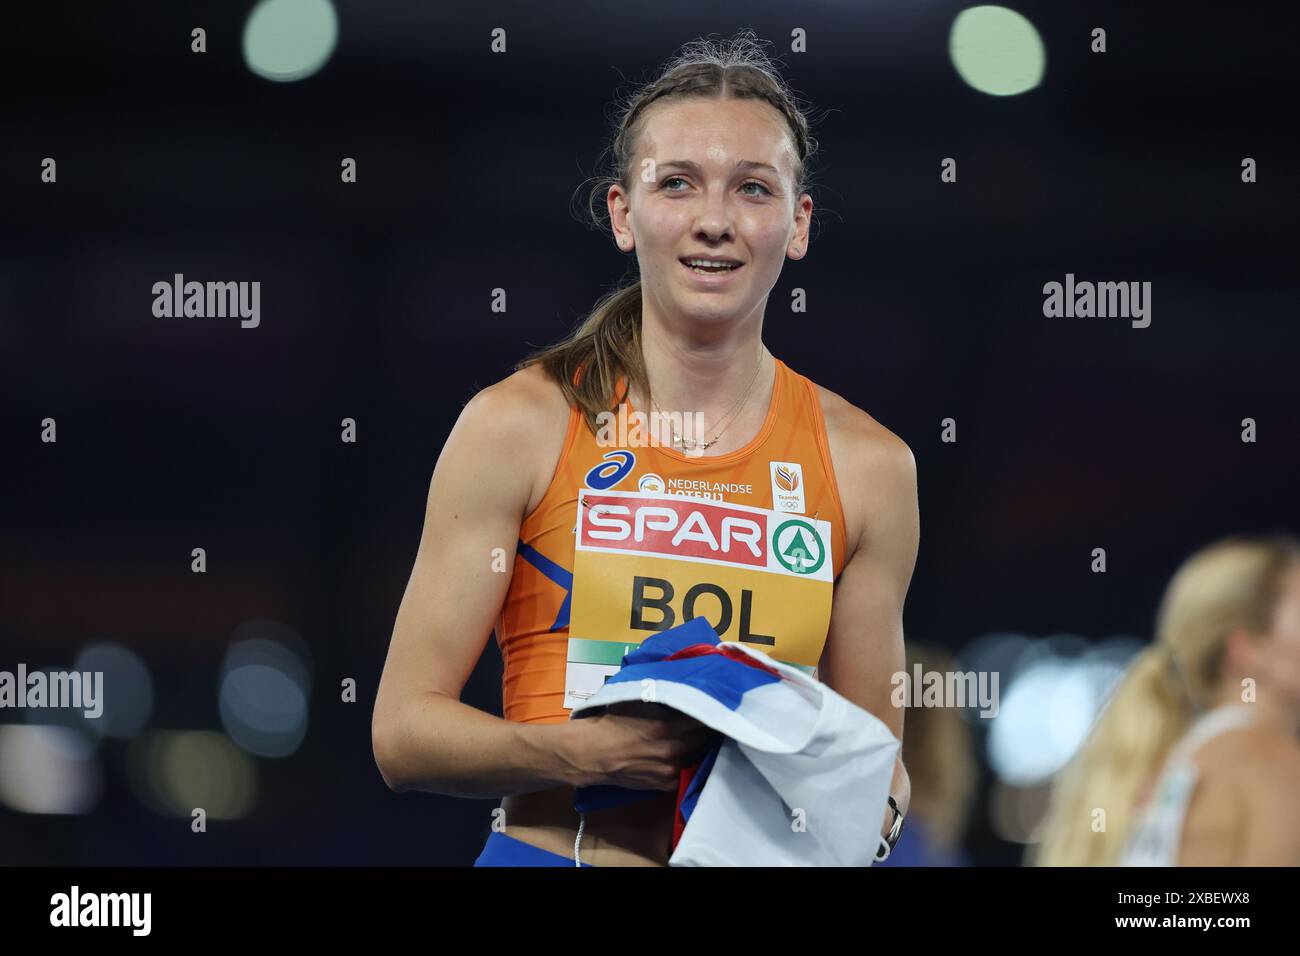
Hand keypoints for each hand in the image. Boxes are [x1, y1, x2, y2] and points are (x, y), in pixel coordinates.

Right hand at [564, 702, 719, 790]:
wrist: (591, 753)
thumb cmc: (611, 721)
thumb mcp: (636, 699)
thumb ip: (662, 694)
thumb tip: (684, 684)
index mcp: (666, 723)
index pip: (703, 715)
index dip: (709, 708)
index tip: (712, 703)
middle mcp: (673, 747)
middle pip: (706, 736)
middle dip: (707, 727)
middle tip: (707, 718)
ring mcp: (671, 768)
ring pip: (699, 754)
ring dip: (699, 745)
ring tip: (696, 736)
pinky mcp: (667, 784)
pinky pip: (687, 770)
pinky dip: (688, 761)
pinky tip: (684, 754)